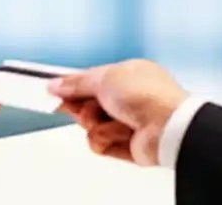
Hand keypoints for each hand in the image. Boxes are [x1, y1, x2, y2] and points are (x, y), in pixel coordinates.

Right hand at [48, 59, 186, 166]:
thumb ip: (75, 82)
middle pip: (87, 105)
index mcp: (127, 75)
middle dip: (82, 107)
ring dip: (96, 124)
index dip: (73, 86)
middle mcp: (128, 98)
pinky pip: (99, 144)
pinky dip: (105, 139)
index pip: (92, 80)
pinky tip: (121, 134)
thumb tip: (54, 84)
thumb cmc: (145, 94)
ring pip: (91, 126)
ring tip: (112, 120)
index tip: (55, 91)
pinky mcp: (127, 145)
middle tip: (85, 107)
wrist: (168, 126)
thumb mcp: (103, 77)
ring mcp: (128, 122)